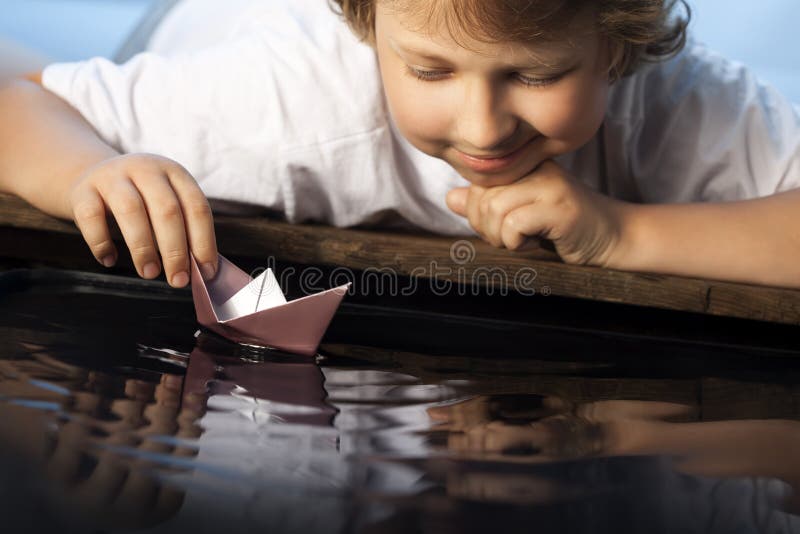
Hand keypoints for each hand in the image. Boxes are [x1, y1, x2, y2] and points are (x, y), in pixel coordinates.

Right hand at [68, 153, 217, 286]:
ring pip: (131, 210)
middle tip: (178, 279)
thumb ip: (184, 231)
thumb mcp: (166, 203)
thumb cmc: (142, 200)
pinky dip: (101, 242)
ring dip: (143, 248)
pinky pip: (91, 217)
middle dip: (175, 250)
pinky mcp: (83, 190)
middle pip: (167, 210)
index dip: (203, 241)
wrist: (93, 176)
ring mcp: (112, 176)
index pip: (197, 207)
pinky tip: (110, 260)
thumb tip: (202, 271)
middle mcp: (145, 169)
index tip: (206, 271)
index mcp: (174, 173)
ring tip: (150, 273)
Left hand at [446, 160, 629, 266]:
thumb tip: (451, 198)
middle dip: (486, 227)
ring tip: (522, 240)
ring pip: (495, 209)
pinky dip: (515, 241)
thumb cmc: (565, 228)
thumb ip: (487, 206)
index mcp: (525, 166)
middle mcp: (537, 168)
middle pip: (483, 196)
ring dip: (500, 237)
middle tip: (509, 238)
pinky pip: (514, 223)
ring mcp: (550, 185)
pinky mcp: (560, 207)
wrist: (614, 237)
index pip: (478, 184)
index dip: (478, 212)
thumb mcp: (520, 214)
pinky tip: (533, 242)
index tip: (499, 227)